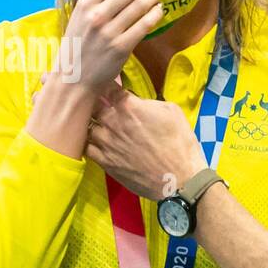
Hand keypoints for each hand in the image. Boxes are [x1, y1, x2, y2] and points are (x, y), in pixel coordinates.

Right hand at [54, 0, 163, 91]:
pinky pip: (145, 25)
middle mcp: (97, 15)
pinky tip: (159, 10)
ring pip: (140, 5)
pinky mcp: (122, 47)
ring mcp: (110, 32)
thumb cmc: (78, 43)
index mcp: (85, 3)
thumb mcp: (82, 13)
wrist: (73, 78)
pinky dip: (155, 14)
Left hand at [86, 86, 207, 198]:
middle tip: (109, 109)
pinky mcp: (104, 161)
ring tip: (105, 128)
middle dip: (100, 105)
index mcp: (128, 106)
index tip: (114, 92)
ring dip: (96, 125)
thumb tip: (137, 103)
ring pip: (88, 126)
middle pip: (93, 106)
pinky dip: (91, 143)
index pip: (108, 88)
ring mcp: (105, 142)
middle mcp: (112, 121)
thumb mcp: (172, 111)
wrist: (180, 179)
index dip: (110, 88)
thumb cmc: (180, 144)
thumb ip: (149, 102)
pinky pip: (87, 147)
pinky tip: (99, 143)